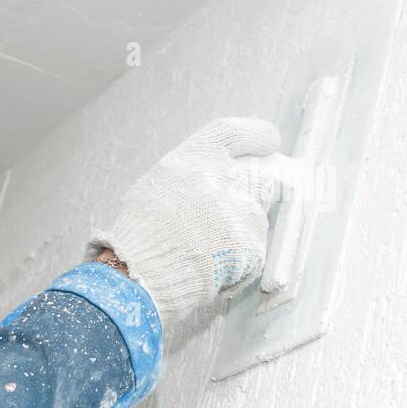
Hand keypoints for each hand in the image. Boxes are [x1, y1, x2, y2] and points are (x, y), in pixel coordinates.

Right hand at [84, 117, 280, 329]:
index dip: (256, 135)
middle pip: (255, 177)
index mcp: (195, 158)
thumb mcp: (153, 187)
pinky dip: (237, 264)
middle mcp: (223, 176)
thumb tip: (210, 178)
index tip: (268, 139)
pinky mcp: (252, 243)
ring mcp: (241, 210)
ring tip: (205, 251)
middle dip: (248, 197)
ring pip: (255, 216)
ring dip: (239, 231)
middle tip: (224, 220)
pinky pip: (253, 252)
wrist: (138, 274)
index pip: (235, 133)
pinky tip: (209, 271)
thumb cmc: (137, 235)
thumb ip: (188, 177)